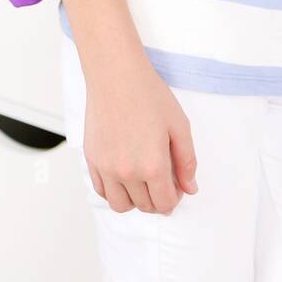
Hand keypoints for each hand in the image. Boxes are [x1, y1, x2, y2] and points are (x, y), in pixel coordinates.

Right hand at [83, 61, 198, 214]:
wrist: (117, 76)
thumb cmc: (148, 95)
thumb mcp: (179, 125)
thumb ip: (187, 161)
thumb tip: (190, 188)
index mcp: (152, 165)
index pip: (164, 203)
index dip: (174, 200)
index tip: (176, 189)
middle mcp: (127, 172)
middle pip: (144, 206)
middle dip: (158, 200)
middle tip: (163, 182)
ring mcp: (106, 168)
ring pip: (120, 205)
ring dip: (135, 201)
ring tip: (144, 183)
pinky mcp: (92, 160)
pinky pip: (102, 191)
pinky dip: (114, 191)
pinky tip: (125, 176)